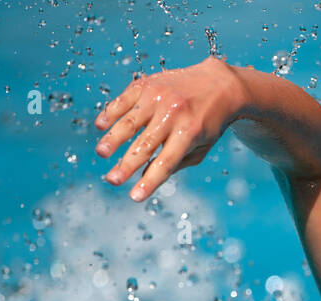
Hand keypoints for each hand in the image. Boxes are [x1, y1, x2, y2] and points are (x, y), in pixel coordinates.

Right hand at [94, 57, 246, 201]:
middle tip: (112, 180)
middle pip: (145, 144)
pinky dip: (111, 112)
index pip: (166, 163)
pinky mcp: (147, 84)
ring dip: (113, 138)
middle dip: (126, 165)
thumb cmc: (208, 122)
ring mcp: (158, 97)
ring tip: (102, 153)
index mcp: (189, 133)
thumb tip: (142, 177)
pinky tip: (101, 125)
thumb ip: (175, 163)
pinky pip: (124, 99)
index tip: (135, 197)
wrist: (219, 83)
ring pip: (130, 121)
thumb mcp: (201, 147)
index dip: (149, 182)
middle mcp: (173, 114)